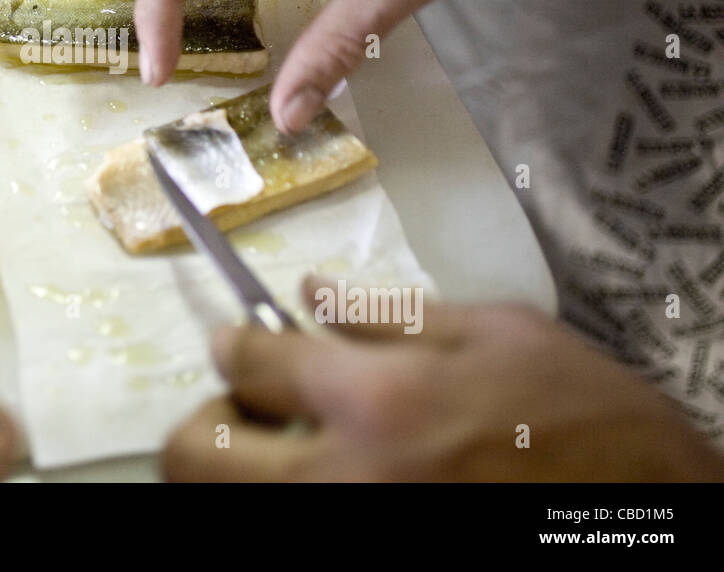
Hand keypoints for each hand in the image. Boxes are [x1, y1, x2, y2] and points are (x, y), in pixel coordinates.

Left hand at [164, 296, 723, 480]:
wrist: (646, 512)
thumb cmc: (579, 415)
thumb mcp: (494, 334)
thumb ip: (387, 315)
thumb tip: (306, 295)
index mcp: (377, 400)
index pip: (248, 363)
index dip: (235, 343)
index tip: (240, 342)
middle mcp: (343, 478)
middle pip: (194, 455)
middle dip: (208, 423)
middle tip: (249, 411)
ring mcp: (348, 528)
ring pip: (223, 502)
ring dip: (236, 468)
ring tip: (286, 450)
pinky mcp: (365, 553)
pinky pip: (282, 528)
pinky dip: (285, 497)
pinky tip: (333, 475)